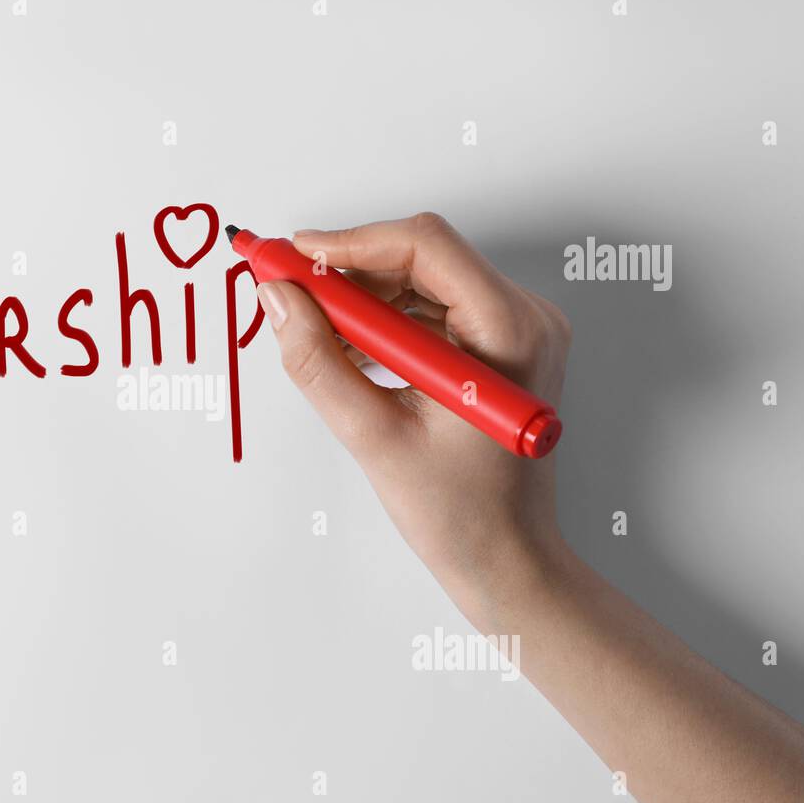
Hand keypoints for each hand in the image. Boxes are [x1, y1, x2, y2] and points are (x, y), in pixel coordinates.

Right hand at [255, 213, 572, 602]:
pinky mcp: (499, 346)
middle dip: (348, 271)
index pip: (424, 247)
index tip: (291, 257)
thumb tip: (278, 300)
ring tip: (313, 333)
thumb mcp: (373, 437)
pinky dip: (384, 322)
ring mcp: (516, 330)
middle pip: (422, 257)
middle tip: (284, 289)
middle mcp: (525, 318)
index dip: (349, 244)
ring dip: (362, 299)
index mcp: (511, 332)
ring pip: (422, 280)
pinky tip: (346, 351)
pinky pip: (432, 308)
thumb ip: (317, 362)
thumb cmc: (460, 513)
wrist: (507, 558)